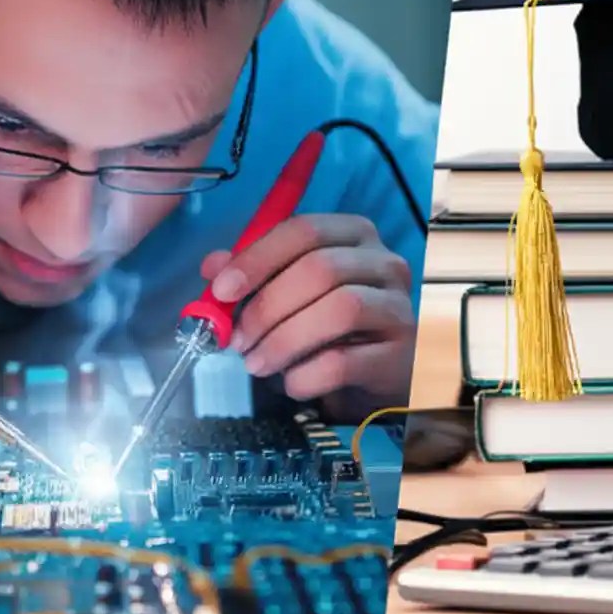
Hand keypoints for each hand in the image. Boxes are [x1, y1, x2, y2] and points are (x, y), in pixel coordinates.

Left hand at [200, 214, 415, 420]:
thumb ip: (254, 274)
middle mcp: (384, 262)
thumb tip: (212, 267)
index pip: (304, 230)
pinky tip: (291, 383)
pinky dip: (306, 375)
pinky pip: (345, 361)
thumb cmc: (330, 325)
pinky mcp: (400, 354)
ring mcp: (398, 307)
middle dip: (267, 307)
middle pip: (320, 269)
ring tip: (256, 363)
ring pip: (339, 310)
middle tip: (237, 339)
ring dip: (284, 340)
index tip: (222, 290)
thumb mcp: (291, 292)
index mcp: (353, 235)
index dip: (257, 258)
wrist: (375, 375)